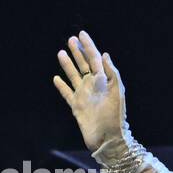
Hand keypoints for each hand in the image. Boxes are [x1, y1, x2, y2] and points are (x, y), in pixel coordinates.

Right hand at [52, 30, 125, 152]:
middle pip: (84, 65)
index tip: (82, 34)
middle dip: (78, 52)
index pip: (95, 59)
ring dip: (68, 64)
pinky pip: (67, 93)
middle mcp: (93, 86)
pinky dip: (61, 86)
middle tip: (71, 39)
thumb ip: (112, 73)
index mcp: (104, 81)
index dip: (89, 46)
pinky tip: (56, 78)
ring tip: (61, 52)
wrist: (108, 139)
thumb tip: (104, 54)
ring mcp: (84, 96)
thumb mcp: (117, 92)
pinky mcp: (76, 107)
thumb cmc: (115, 116)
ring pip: (74, 76)